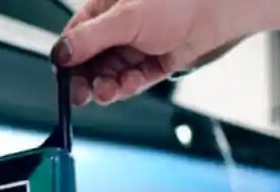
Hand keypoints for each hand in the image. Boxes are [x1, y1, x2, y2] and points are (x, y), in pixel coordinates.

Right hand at [51, 0, 244, 106]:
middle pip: (90, 63)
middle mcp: (118, 30)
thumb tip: (61, 53)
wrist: (219, 10)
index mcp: (104, 11)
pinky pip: (132, 81)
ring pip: (110, 75)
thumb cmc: (178, 0)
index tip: (64, 78)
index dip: (67, 61)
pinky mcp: (153, 63)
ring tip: (107, 91)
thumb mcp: (125, 19)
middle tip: (82, 95)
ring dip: (106, 87)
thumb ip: (90, 38)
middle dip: (86, 80)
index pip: (75, 40)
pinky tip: (129, 85)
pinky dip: (128, 86)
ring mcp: (135, 47)